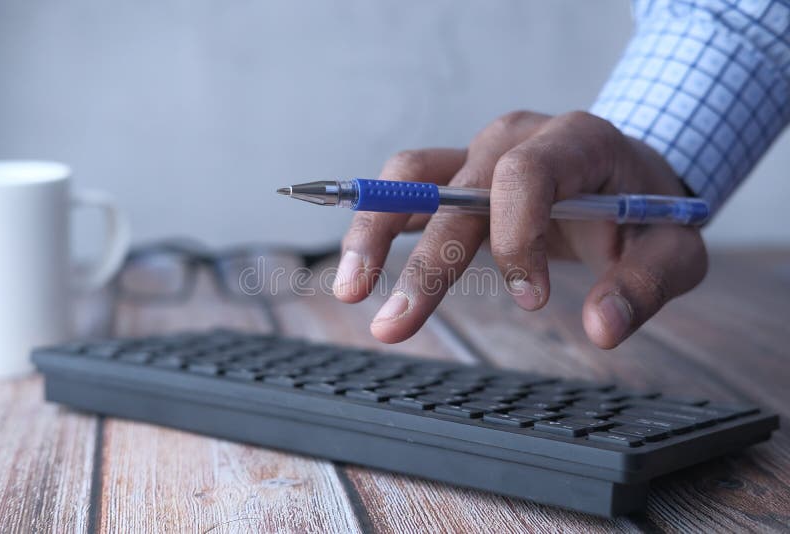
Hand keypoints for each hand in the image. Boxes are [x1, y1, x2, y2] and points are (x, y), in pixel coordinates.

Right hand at [333, 111, 707, 348]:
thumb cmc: (648, 210)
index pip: (526, 175)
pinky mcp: (457, 176)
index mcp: (575, 140)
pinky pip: (405, 190)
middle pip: (453, 186)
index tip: (531, 297)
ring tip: (352, 290)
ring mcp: (479, 154)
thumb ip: (646, 283)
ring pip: (409, 177)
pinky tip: (358, 268)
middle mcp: (515, 138)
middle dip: (425, 261)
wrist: (628, 174)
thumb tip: (603, 328)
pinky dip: (376, 226)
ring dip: (374, 232)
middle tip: (394, 325)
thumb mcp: (675, 247)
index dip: (517, 237)